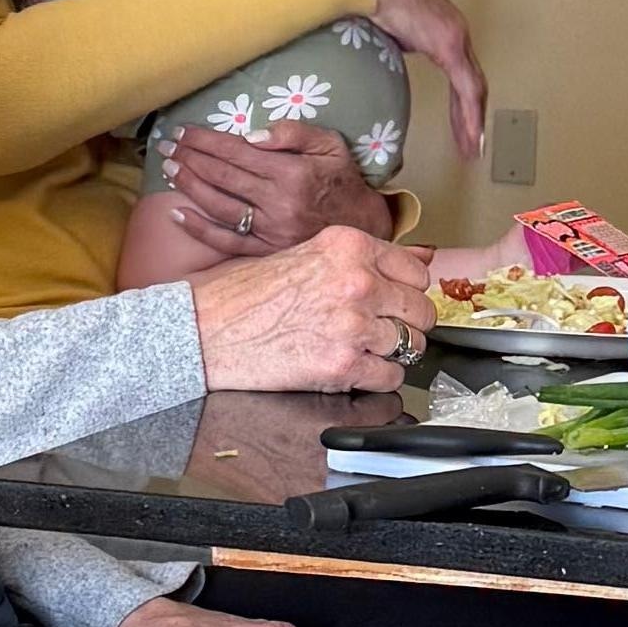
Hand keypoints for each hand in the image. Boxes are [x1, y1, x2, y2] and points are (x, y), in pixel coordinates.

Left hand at [160, 121, 382, 262]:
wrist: (363, 226)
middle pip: (222, 176)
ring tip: (169, 169)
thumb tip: (250, 136)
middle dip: (190, 158)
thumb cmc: (343, 180)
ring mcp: (271, 230)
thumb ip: (293, 133)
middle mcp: (279, 202)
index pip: (237, 152)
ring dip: (189, 186)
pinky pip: (226, 241)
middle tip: (165, 146)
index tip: (183, 131)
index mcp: (292, 173)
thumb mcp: (331, 144)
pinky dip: (199, 228)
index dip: (206, 140)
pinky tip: (177, 213)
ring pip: (219, 206)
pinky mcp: (267, 251)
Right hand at [188, 215, 432, 391]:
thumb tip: (416, 263)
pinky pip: (390, 377)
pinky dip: (377, 379)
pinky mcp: (342, 364)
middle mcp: (357, 282)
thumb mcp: (306, 255)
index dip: (409, 291)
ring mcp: (353, 325)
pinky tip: (352, 369)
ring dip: (390, 353)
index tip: (398, 301)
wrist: (206, 330)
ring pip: (411, 346)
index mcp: (349, 247)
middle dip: (406, 324)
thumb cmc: (246, 296)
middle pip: (421, 310)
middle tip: (381, 330)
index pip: (416, 271)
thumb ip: (358, 261)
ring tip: (360, 350)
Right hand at [352, 0, 488, 165]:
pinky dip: (469, 114)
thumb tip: (385, 60)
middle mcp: (456, 33)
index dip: (462, 102)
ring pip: (473, 90)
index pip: (461, 74)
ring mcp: (455, 38)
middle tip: (470, 145)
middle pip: (472, 85)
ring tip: (470, 148)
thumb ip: (396, 46)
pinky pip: (465, 88)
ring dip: (472, 122)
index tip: (461, 124)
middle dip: (470, 117)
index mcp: (443, 30)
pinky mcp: (448, 44)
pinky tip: (470, 134)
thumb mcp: (388, 30)